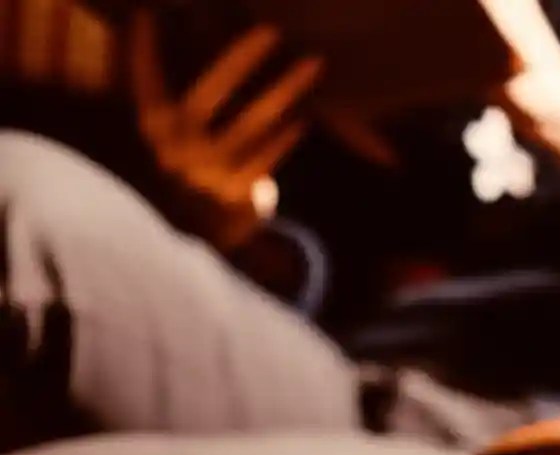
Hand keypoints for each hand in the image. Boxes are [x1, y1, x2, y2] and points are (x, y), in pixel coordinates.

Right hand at [128, 11, 321, 249]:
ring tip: (314, 63)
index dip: (143, 48)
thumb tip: (189, 30)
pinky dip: (284, 137)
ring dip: (284, 91)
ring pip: (251, 123)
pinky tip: (302, 116)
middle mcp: (175, 145)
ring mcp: (207, 169)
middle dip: (240, 60)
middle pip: (208, 94)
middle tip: (271, 30)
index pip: (146, 78)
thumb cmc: (201, 157)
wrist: (213, 225)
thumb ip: (181, 89)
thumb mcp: (180, 126)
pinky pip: (266, 157)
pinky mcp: (236, 189)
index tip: (148, 14)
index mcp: (155, 123)